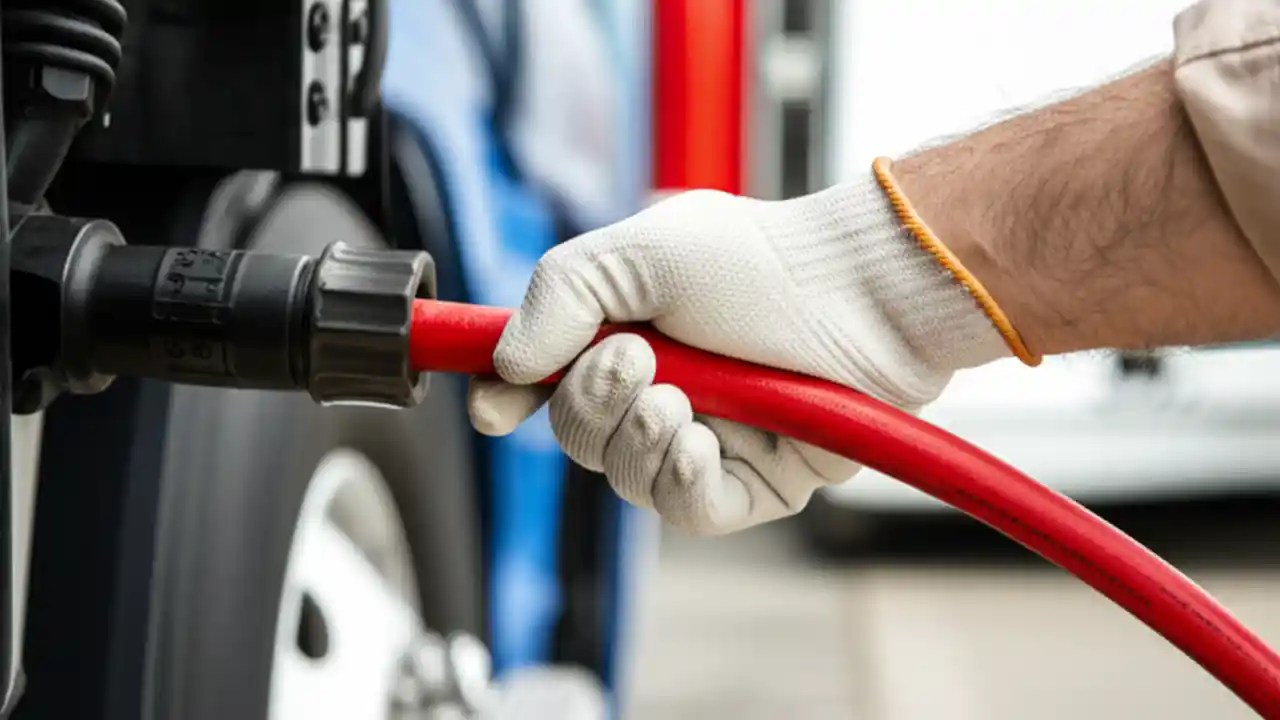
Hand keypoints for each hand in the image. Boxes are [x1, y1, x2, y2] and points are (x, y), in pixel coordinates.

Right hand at [468, 176, 1006, 533]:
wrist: (868, 294)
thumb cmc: (765, 261)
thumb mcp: (643, 251)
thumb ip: (562, 292)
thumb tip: (508, 361)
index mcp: (628, 331)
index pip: (546, 377)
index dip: (509, 395)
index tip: (493, 405)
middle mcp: (662, 387)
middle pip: (577, 435)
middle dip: (588, 405)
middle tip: (635, 360)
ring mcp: (707, 438)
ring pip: (626, 478)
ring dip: (636, 441)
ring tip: (681, 400)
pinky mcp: (754, 482)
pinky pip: (688, 511)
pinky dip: (680, 482)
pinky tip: (702, 445)